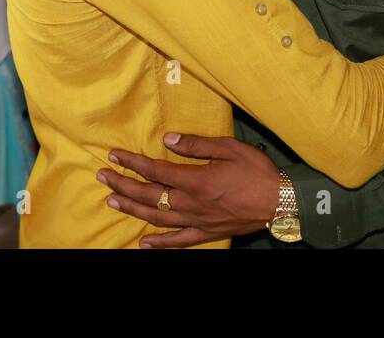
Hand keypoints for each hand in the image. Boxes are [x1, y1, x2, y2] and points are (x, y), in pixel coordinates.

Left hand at [96, 132, 281, 248]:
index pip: (154, 170)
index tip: (113, 155)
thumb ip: (196, 144)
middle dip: (123, 184)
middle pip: (148, 195)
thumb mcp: (228, 148)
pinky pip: (177, 241)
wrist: (281, 202)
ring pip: (156, 218)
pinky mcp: (206, 233)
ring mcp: (196, 221)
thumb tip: (168, 138)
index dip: (131, 162)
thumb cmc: (257, 171)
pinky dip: (159, 244)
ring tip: (113, 200)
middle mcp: (190, 203)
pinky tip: (143, 243)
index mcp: (195, 180)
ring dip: (132, 209)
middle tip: (103, 177)